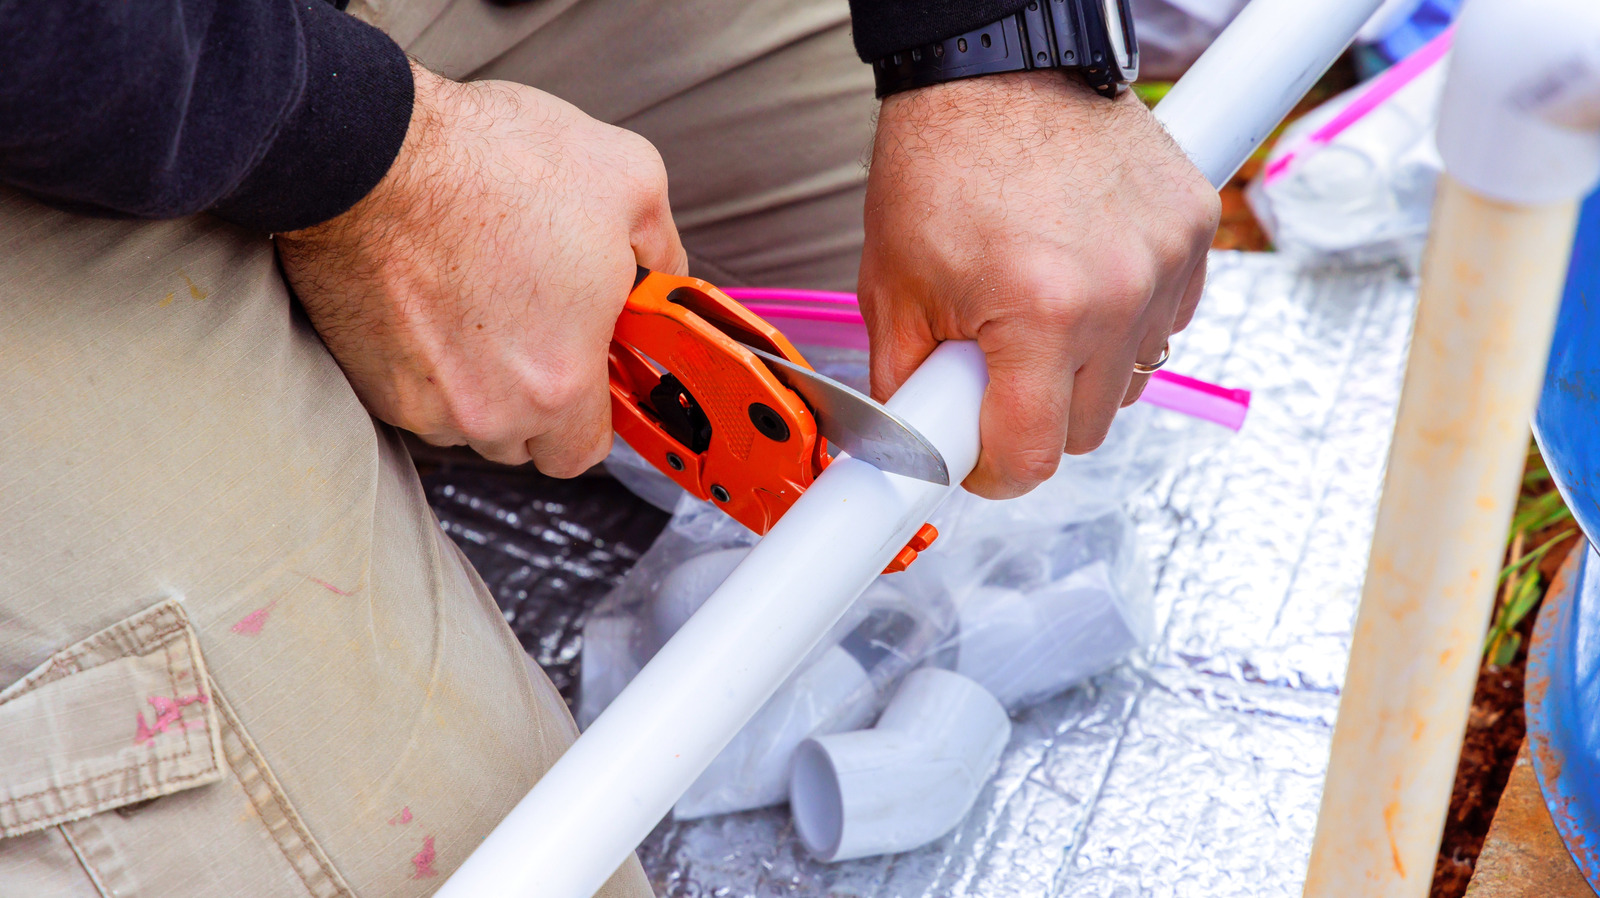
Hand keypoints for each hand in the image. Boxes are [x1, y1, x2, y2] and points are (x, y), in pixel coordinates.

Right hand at [276, 63, 686, 474]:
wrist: (368, 152)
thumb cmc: (490, 164)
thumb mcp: (627, 180)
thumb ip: (661, 247)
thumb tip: (665, 271)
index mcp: (559, 382)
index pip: (584, 452)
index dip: (593, 413)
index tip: (590, 370)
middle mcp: (489, 411)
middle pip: (524, 441)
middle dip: (538, 397)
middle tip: (538, 327)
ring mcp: (423, 403)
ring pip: (466, 420)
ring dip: (479, 383)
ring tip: (482, 303)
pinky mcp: (371, 381)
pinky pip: (414, 396)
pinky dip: (426, 364)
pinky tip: (434, 301)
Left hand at [859, 71, 1218, 498]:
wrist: (995, 67)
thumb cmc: (940, 162)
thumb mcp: (893, 288)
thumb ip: (907, 388)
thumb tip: (915, 453)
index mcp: (1038, 312)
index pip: (1034, 456)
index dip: (993, 472)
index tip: (978, 461)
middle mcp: (1116, 292)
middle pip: (1087, 431)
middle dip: (1035, 417)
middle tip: (994, 374)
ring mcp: (1164, 260)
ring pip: (1131, 382)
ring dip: (1084, 373)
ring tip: (1035, 316)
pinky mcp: (1191, 230)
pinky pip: (1165, 323)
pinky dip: (1124, 322)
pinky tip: (1080, 281)